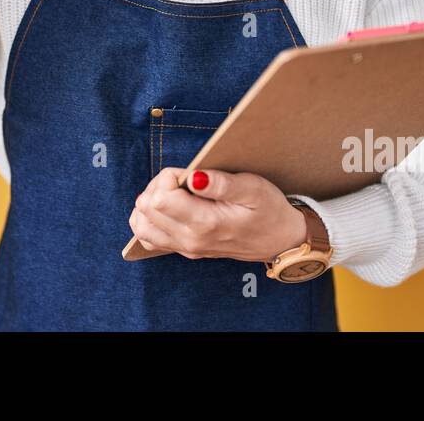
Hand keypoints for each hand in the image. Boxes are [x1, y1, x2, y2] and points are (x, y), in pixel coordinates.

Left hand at [129, 167, 309, 262]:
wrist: (281, 240)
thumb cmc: (269, 210)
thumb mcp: (252, 189)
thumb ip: (221, 183)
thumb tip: (193, 177)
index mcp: (205, 223)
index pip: (160, 197)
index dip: (169, 177)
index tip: (190, 174)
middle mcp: (190, 240)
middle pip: (147, 208)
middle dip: (159, 185)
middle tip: (183, 180)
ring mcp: (186, 248)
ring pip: (142, 225)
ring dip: (151, 202)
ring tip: (174, 192)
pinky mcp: (185, 250)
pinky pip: (150, 238)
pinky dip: (150, 219)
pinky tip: (168, 208)